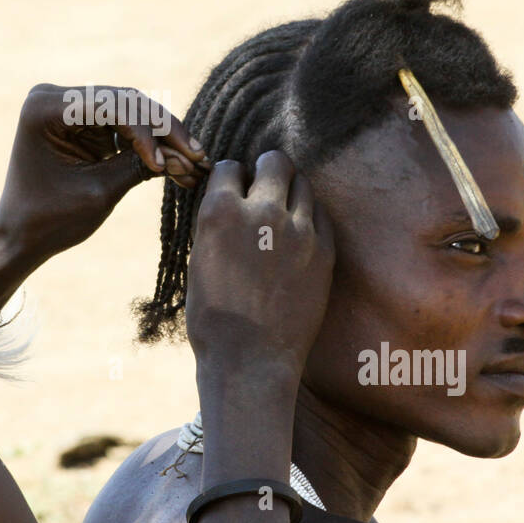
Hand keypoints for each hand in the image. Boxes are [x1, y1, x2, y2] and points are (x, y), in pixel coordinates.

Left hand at [0, 83, 210, 261]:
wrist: (21, 236)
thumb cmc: (48, 219)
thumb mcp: (97, 193)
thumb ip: (137, 167)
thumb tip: (184, 156)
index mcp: (45, 107)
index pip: (110, 106)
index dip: (146, 133)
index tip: (168, 166)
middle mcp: (55, 97)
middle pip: (126, 103)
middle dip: (165, 132)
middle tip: (199, 157)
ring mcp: (71, 107)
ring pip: (133, 113)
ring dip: (164, 139)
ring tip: (196, 164)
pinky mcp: (86, 122)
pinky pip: (127, 126)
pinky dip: (151, 146)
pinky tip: (180, 166)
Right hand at [185, 150, 334, 382]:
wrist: (250, 361)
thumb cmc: (213, 318)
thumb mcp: (198, 259)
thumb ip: (216, 222)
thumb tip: (228, 199)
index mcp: (220, 211)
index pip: (230, 166)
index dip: (231, 178)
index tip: (233, 189)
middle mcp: (262, 212)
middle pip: (276, 161)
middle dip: (267, 169)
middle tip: (264, 184)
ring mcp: (299, 230)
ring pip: (303, 183)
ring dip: (290, 192)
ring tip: (282, 213)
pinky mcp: (325, 251)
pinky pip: (320, 214)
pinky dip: (309, 218)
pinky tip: (298, 235)